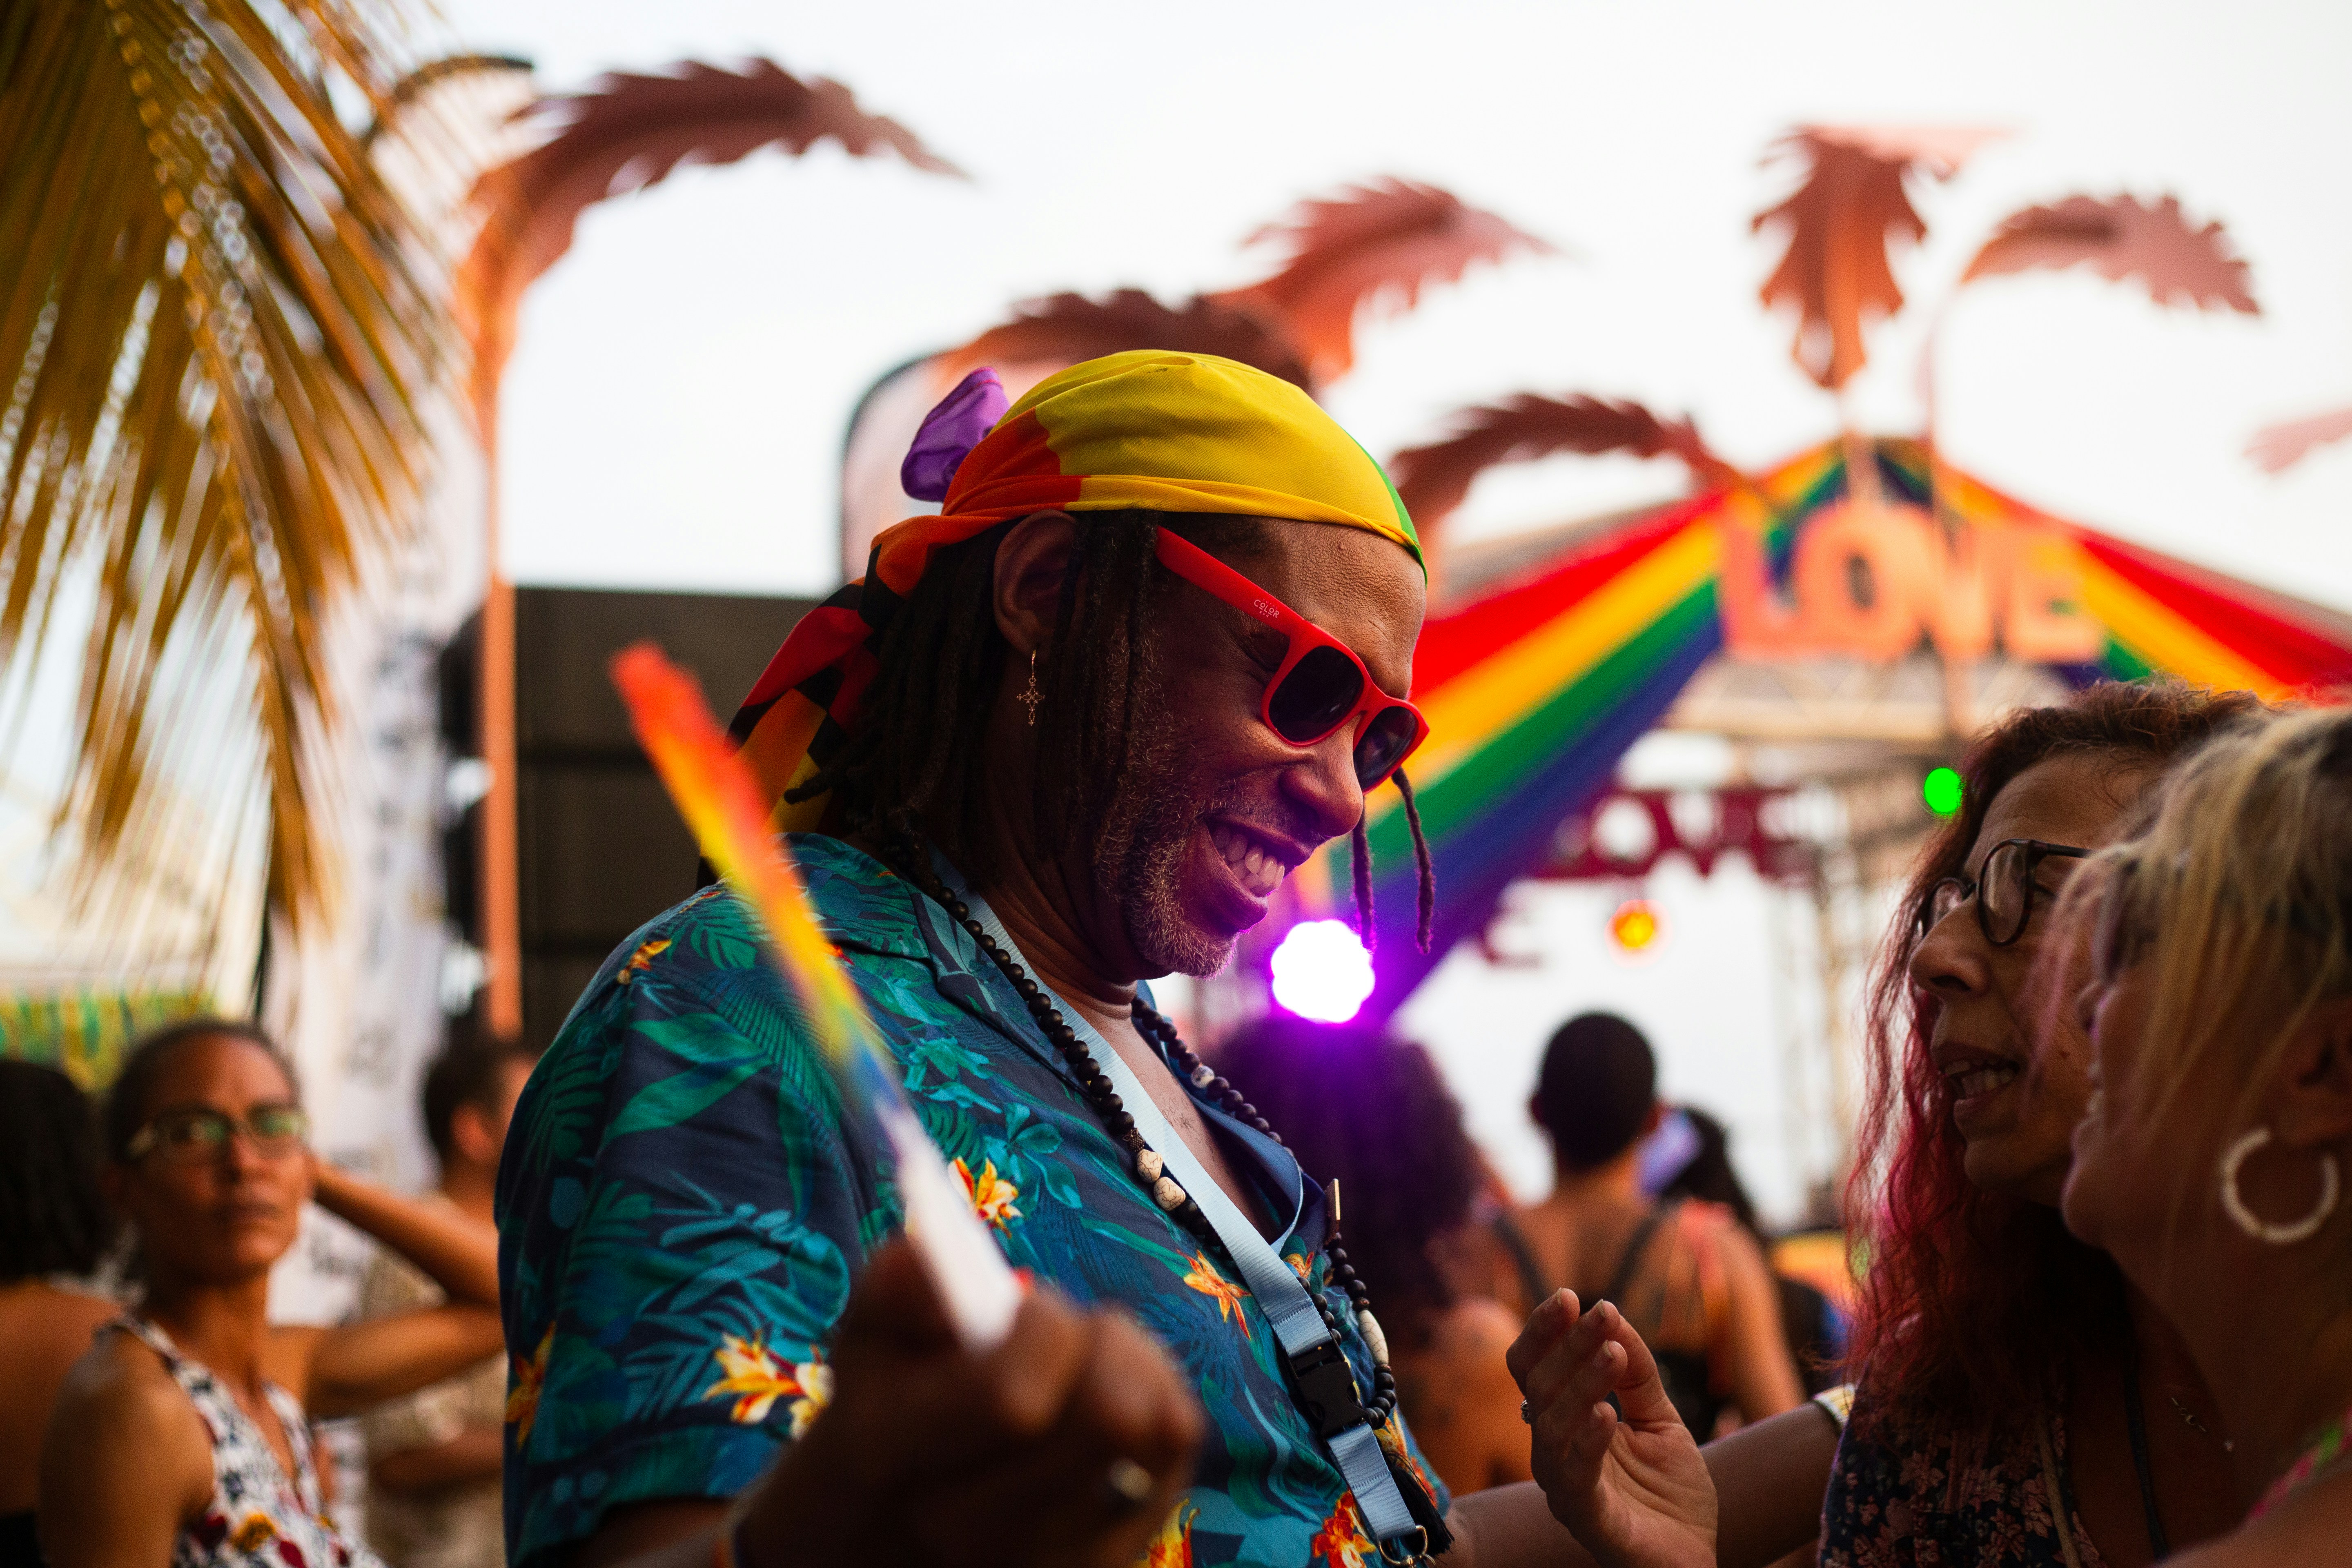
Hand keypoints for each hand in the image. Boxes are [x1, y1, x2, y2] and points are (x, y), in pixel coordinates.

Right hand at [745, 1240, 1202, 1567]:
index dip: (1043, 1330)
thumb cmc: (894, 1407)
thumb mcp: (871, 1340)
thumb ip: (900, 1287)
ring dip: (1140, 1367)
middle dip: (1102, 1342)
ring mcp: (1047, 1561)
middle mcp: (974, 1534)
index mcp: (897, 1460)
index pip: (1013, 1400)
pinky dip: (1162, 1403)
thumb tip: (928, 1256)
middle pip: (1105, 1420)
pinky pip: (1173, 1460)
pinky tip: (1120, 1393)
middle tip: (1069, 1330)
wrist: (900, 1524)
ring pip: (1154, 1437)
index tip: (1029, 1310)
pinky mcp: (1106, 1561)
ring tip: (1096, 1356)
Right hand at [1507, 1291, 1714, 1567]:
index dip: (1544, 1330)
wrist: (1692, 1558)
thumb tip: (1612, 1312)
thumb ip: (1638, 1373)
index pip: (1534, 1367)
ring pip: (1551, 1424)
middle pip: (1537, 1386)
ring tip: (1613, 1352)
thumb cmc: (1670, 1492)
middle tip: (1598, 1313)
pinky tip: (1608, 1413)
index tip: (1572, 1295)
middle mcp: (1552, 1451)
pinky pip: (1574, 1475)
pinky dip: (1588, 1440)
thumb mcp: (1660, 1418)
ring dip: (1582, 1382)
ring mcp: (1564, 1486)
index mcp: (1563, 1423)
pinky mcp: (1585, 1518)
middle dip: (1566, 1344)